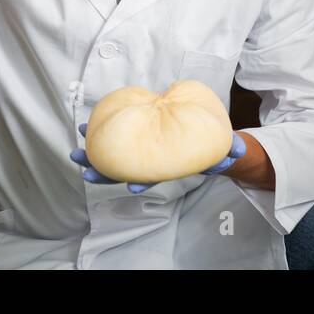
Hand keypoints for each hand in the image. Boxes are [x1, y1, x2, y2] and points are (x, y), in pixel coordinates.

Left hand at [69, 125, 246, 193]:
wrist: (208, 145)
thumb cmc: (213, 148)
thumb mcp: (225, 148)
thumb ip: (230, 149)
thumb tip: (237, 148)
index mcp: (169, 165)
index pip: (153, 177)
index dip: (141, 182)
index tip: (130, 187)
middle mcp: (151, 162)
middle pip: (124, 171)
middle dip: (103, 173)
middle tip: (83, 171)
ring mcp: (141, 151)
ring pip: (114, 158)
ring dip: (93, 155)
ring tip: (75, 152)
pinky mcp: (136, 136)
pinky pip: (116, 136)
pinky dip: (101, 132)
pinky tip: (87, 127)